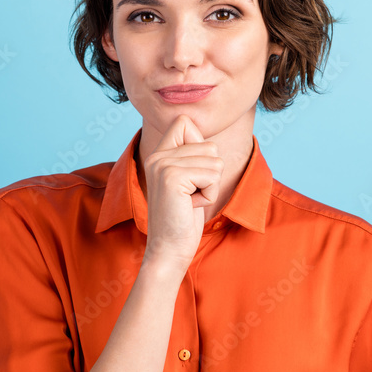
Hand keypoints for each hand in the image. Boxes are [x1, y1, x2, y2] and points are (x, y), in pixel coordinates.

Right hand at [142, 114, 222, 271]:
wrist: (169, 249)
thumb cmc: (183, 217)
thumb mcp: (188, 180)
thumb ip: (192, 156)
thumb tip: (211, 140)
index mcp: (158, 153)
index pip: (184, 122)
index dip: (200, 146)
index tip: (191, 174)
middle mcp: (157, 155)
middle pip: (209, 145)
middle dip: (210, 174)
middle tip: (190, 194)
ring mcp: (163, 165)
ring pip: (214, 161)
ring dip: (210, 186)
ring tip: (189, 200)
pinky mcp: (172, 178)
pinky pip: (212, 176)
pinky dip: (209, 194)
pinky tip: (190, 205)